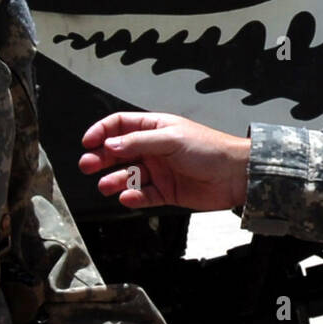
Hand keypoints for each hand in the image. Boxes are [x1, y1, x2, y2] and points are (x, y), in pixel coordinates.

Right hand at [79, 112, 249, 210]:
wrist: (235, 175)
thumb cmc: (208, 149)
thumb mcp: (170, 139)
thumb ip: (138, 142)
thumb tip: (109, 144)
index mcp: (154, 128)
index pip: (120, 126)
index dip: (102, 132)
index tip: (88, 143)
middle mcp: (154, 148)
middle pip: (119, 152)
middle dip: (101, 158)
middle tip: (87, 166)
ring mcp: (159, 170)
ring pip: (128, 175)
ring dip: (114, 180)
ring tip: (106, 186)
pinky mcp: (166, 192)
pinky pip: (143, 195)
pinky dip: (133, 197)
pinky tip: (126, 197)